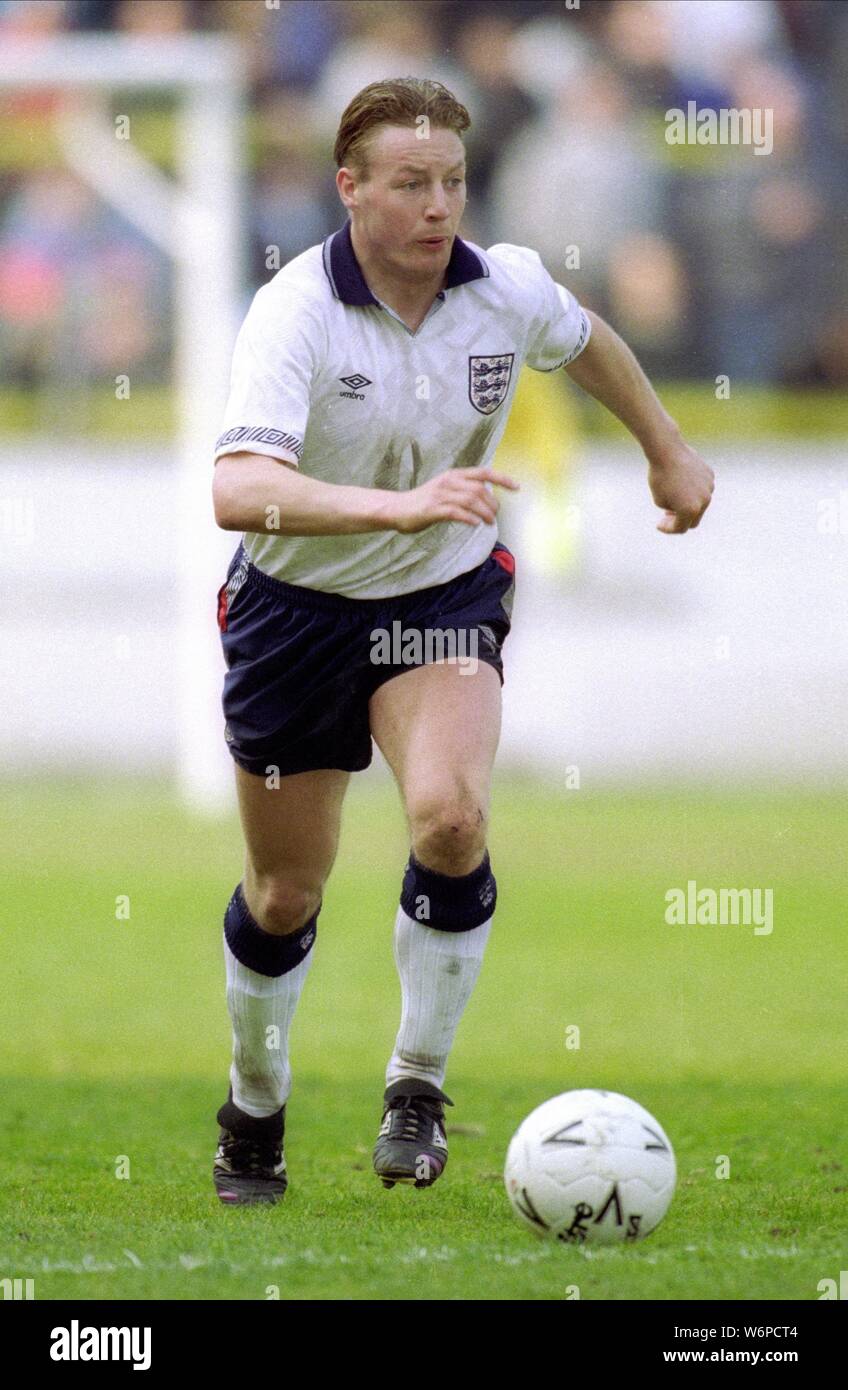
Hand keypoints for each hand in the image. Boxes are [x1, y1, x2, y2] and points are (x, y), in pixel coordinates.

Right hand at [391, 466, 519, 533]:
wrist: (397, 508)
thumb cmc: (423, 502)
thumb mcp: (445, 490)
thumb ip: (463, 491)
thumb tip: (485, 499)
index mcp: (454, 475)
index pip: (483, 473)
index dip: (502, 479)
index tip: (517, 487)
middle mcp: (449, 482)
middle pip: (480, 490)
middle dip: (493, 504)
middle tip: (494, 516)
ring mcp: (441, 495)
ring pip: (471, 500)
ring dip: (484, 513)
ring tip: (488, 522)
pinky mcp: (433, 509)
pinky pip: (457, 512)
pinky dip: (470, 518)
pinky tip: (475, 524)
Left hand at [648, 440, 713, 533]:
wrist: (667, 451)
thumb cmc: (660, 477)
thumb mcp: (660, 501)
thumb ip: (672, 511)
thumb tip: (680, 511)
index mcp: (690, 510)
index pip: (680, 528)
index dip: (668, 528)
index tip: (659, 524)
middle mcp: (704, 501)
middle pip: (694, 520)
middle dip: (681, 520)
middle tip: (668, 516)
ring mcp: (709, 488)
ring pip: (700, 504)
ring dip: (688, 505)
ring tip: (674, 497)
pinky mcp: (710, 476)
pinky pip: (702, 489)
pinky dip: (693, 490)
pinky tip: (681, 482)